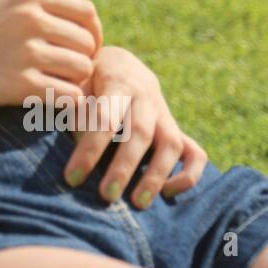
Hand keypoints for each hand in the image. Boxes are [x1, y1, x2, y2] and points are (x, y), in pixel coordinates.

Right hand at [0, 0, 103, 110]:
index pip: (86, 13)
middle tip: (65, 77)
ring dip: (74, 84)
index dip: (92, 35)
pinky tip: (46, 105)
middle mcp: (31, 19)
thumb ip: (32, 13)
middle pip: (88, 44)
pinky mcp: (20, 85)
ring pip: (83, 71)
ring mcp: (27, 52)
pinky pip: (69, 96)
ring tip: (53, 90)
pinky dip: (64, 104)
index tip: (81, 51)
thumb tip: (72, 30)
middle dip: (83, 63)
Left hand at [62, 46, 207, 207]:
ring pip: (171, 144)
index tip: (72, 178)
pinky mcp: (175, 130)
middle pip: (140, 133)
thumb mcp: (76, 83)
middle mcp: (146, 97)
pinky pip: (195, 153)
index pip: (105, 118)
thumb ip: (73, 107)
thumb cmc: (87, 78)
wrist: (117, 63)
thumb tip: (71, 134)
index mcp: (118, 81)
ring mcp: (165, 114)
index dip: (89, 149)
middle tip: (106, 196)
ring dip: (155, 175)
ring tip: (138, 204)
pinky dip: (188, 175)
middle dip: (123, 167)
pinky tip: (168, 193)